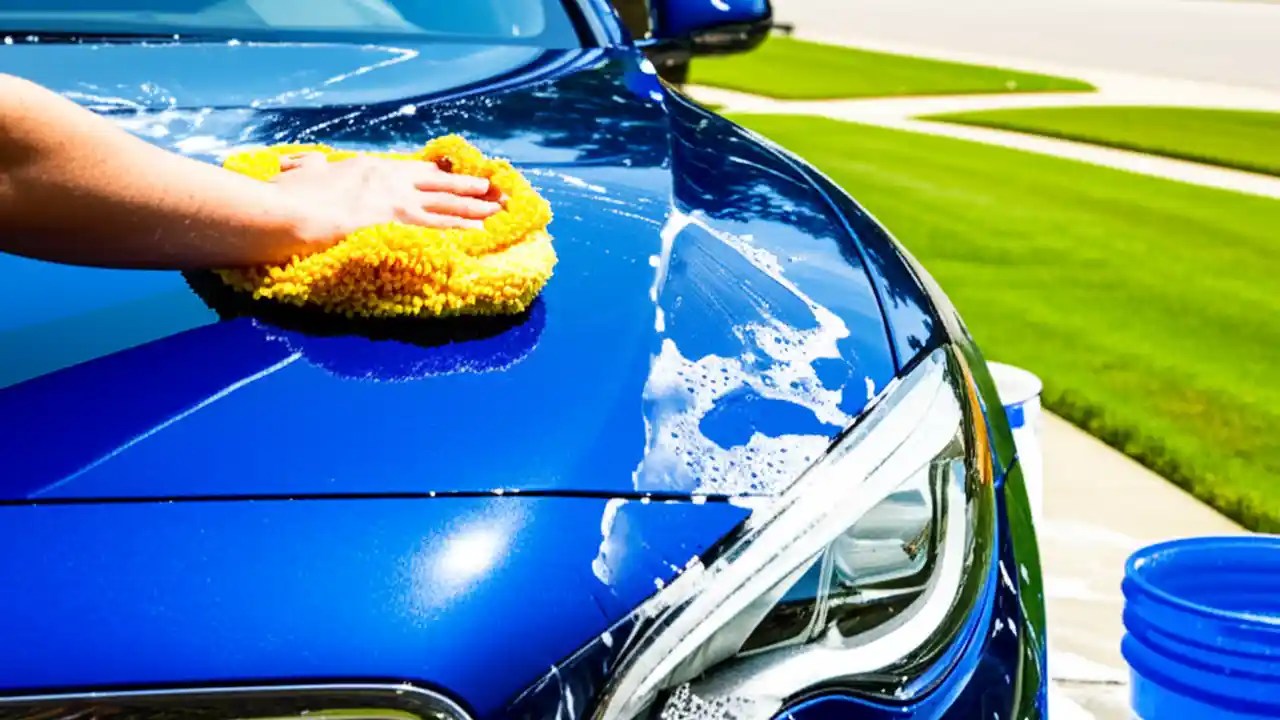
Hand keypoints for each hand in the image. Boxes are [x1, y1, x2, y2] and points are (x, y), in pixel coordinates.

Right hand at [272, 153, 501, 246]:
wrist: (289, 213)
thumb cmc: (290, 195)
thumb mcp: (301, 171)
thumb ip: (308, 167)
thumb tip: (299, 164)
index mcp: (371, 168)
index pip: (415, 171)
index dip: (439, 175)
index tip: (456, 177)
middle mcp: (391, 181)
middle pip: (439, 185)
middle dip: (468, 188)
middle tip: (492, 190)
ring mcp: (398, 203)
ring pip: (446, 205)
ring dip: (474, 207)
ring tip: (496, 210)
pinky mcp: (400, 226)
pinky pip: (440, 228)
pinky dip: (462, 229)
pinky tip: (479, 232)